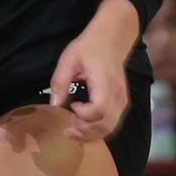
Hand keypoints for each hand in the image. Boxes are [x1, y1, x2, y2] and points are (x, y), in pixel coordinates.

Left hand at [49, 0, 140, 141]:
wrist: (111, 40)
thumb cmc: (89, 48)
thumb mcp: (68, 59)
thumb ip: (60, 81)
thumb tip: (54, 103)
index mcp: (105, 82)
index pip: (99, 109)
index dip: (83, 115)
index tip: (71, 106)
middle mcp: (118, 94)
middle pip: (106, 125)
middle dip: (85, 132)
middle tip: (67, 129)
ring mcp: (122, 100)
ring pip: (111, 128)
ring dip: (92, 135)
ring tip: (73, 132)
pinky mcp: (122, 103)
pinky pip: (113, 124)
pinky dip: (99, 130)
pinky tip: (84, 127)